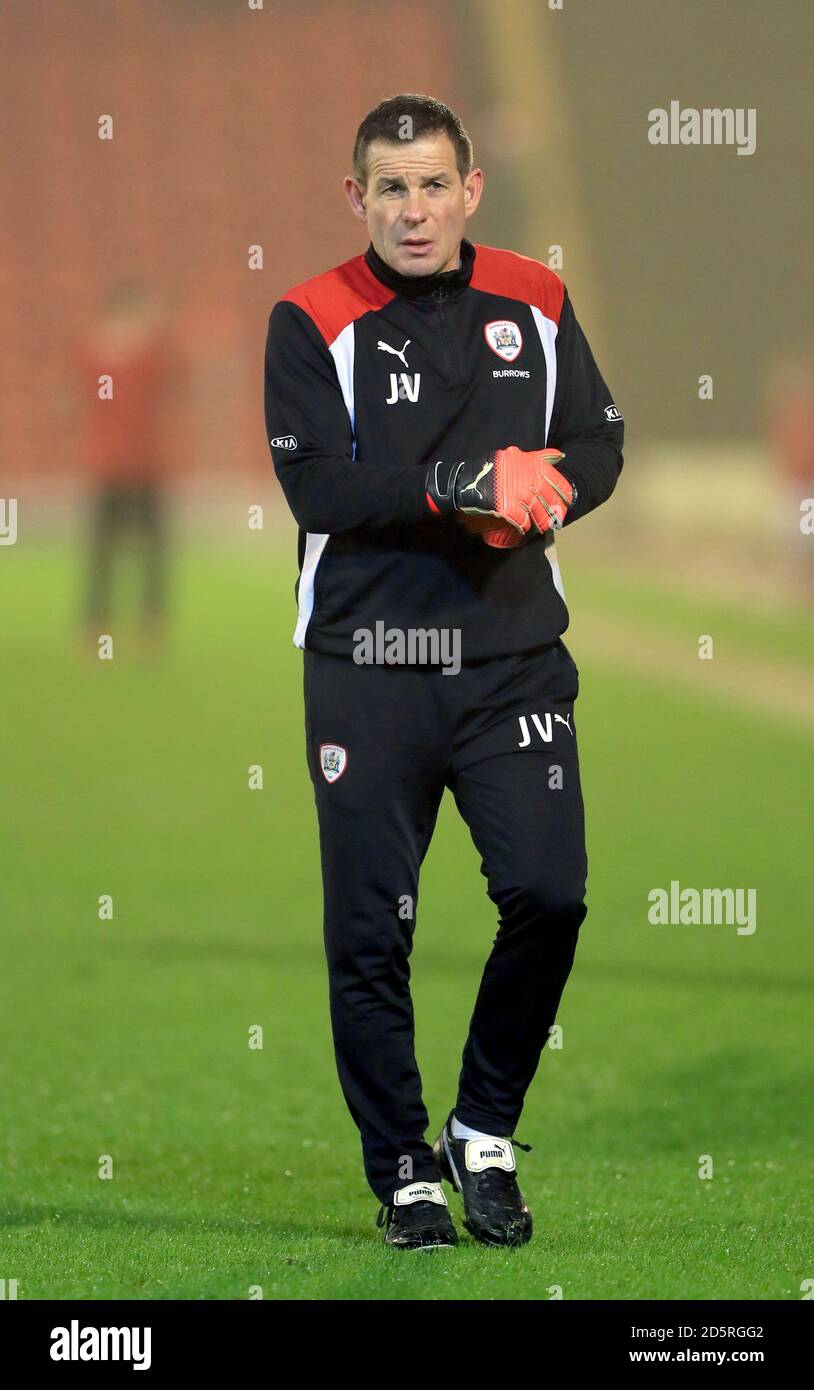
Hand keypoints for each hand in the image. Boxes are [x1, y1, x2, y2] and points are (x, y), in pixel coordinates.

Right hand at [426, 446, 573, 537]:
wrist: (466, 483)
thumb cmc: (491, 470)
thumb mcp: (515, 457)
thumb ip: (538, 456)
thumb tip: (560, 455)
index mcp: (533, 466)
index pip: (558, 483)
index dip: (564, 495)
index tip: (566, 503)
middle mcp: (529, 481)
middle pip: (550, 501)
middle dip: (554, 512)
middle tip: (555, 519)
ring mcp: (519, 496)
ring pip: (539, 514)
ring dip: (541, 522)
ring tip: (542, 526)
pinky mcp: (509, 510)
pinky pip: (523, 522)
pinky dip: (525, 527)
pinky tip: (525, 529)